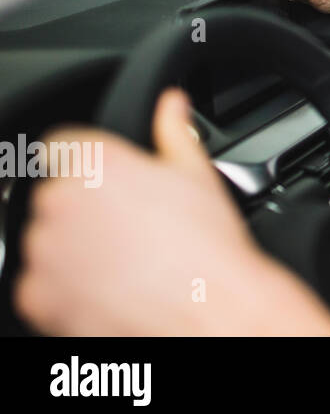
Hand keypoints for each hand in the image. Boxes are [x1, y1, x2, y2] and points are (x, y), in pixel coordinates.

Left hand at [14, 88, 329, 335]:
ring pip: (47, 241)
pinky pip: (41, 284)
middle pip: (55, 196)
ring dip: (73, 249)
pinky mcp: (36, 294)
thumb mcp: (198, 174)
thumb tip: (172, 102)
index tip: (105, 182)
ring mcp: (43, 250)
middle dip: (83, 211)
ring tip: (125, 263)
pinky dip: (66, 288)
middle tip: (128, 229)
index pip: (62, 145)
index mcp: (96, 161)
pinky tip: (111, 288)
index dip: (85, 162)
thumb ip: (175, 130)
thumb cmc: (207, 246)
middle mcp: (59, 200)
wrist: (208, 311)